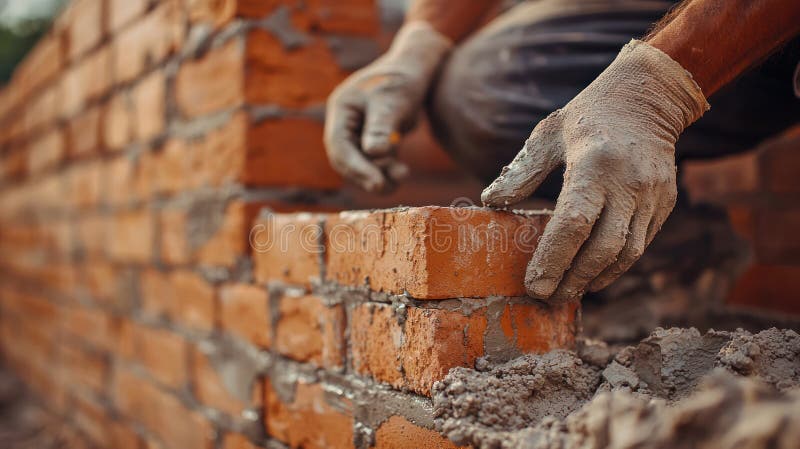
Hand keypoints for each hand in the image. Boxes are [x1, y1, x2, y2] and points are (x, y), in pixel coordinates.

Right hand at [324, 22, 451, 192]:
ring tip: (401, 179)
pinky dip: (386, 169)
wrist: (419, 67)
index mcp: (341, 108)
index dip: (355, 167)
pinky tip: (402, 173)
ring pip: (361, 162)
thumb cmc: (404, 79)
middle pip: (346, 158)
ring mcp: (358, 129)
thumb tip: (374, 153)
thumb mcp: (392, 101)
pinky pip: (375, 160)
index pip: (339, 145)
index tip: (376, 182)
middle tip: (386, 188)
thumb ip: (381, 127)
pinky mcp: (374, 137)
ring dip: (378, 175)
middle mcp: (345, 120)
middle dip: (365, 175)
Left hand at [482, 40, 708, 302]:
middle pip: (602, 248)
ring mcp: (652, 194)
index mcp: (594, 163)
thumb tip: (491, 202)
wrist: (649, 95)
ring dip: (595, 279)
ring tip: (568, 293)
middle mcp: (628, 182)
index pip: (573, 223)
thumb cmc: (588, 115)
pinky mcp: (665, 202)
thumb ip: (521, 172)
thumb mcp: (548, 134)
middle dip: (573, 279)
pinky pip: (640, 244)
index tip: (533, 286)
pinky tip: (592, 274)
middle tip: (547, 298)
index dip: (553, 260)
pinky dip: (615, 265)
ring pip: (626, 253)